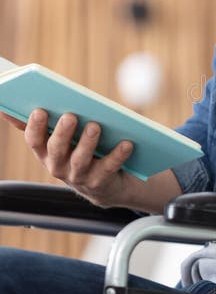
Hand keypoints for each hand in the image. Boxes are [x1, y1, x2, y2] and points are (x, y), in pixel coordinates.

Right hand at [3, 108, 134, 207]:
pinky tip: (127, 143)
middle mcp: (58, 167)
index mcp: (46, 152)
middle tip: (70, 116)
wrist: (107, 185)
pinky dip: (118, 155)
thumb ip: (40, 124)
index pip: (33, 140)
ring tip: (96, 126)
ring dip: (87, 142)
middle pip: (57, 149)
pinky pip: (109, 167)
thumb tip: (7, 108)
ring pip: (80, 159)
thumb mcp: (60, 140)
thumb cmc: (81, 152)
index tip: (40, 110)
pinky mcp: (101, 182)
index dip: (35, 126)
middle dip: (62, 133)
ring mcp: (79, 176)